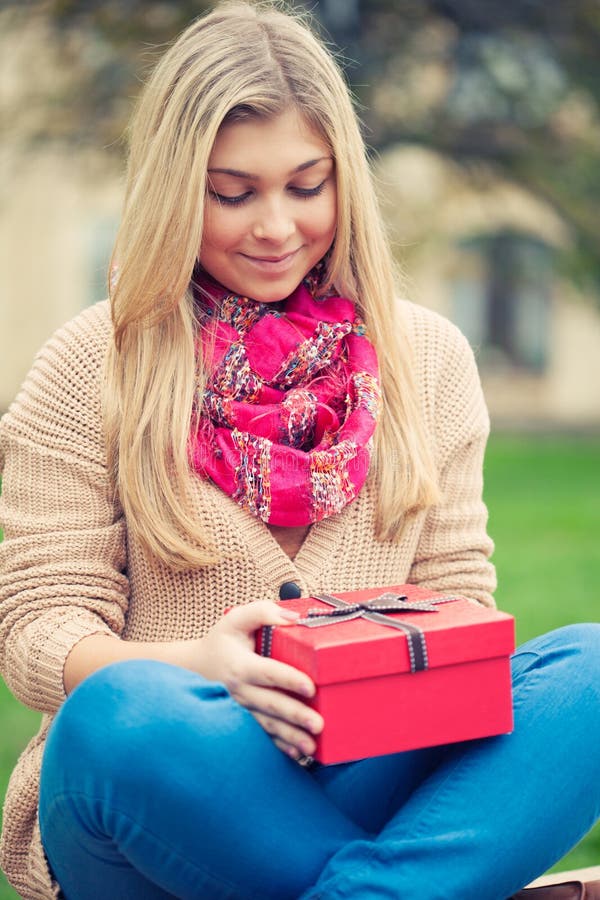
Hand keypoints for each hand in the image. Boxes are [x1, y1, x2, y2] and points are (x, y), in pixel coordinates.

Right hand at [199, 601, 323, 760]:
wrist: (193, 667)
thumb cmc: (221, 642)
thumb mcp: (236, 618)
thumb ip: (264, 612)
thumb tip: (294, 618)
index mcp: (240, 666)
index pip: (268, 673)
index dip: (289, 679)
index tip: (310, 687)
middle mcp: (240, 691)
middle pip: (271, 704)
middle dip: (295, 715)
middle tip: (318, 724)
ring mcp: (240, 710)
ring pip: (268, 726)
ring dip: (290, 737)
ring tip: (312, 746)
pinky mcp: (243, 721)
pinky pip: (262, 737)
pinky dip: (279, 747)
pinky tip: (296, 754)